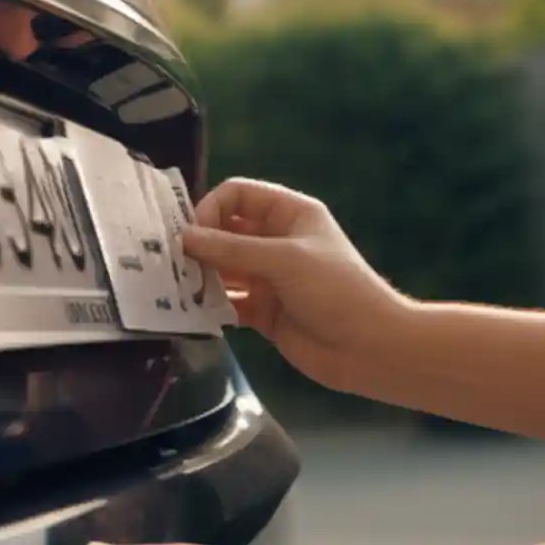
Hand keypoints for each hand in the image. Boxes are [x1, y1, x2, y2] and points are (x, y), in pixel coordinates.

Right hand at [183, 178, 410, 390]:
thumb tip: (185, 237)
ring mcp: (269, 278)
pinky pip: (228, 303)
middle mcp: (277, 242)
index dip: (212, 208)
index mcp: (290, 215)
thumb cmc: (338, 291)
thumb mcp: (285, 261)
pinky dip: (211, 306)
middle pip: (225, 231)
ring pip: (223, 269)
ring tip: (177, 288)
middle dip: (200, 244)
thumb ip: (232, 250)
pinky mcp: (264, 312)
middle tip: (173, 262)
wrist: (372, 349)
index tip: (193, 235)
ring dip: (201, 277)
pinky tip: (194, 313)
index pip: (238, 195)